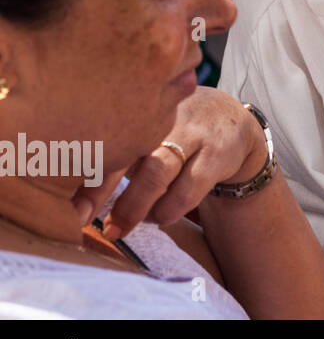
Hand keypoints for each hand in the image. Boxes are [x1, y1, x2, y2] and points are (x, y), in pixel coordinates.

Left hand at [74, 87, 265, 239]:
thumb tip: (73, 196)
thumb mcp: (149, 131)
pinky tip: (161, 218)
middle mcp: (166, 118)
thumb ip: (118, 150)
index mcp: (140, 111)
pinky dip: (172, 207)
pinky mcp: (218, 152)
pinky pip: (191, 185)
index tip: (72, 210)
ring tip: (123, 227)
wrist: (235, 123)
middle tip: (94, 225)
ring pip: (158, 171)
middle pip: (129, 153)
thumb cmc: (177, 133)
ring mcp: (194, 134)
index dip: (86, 177)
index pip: (106, 140)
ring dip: (137, 205)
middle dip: (105, 194)